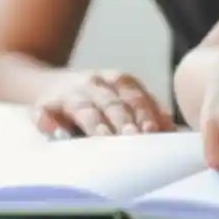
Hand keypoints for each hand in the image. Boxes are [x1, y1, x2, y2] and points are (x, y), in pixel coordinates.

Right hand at [31, 70, 173, 137]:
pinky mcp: (43, 105)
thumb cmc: (95, 98)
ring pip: (83, 109)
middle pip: (112, 103)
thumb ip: (146, 110)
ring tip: (103, 137)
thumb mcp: (121, 96)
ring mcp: (68, 94)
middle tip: (134, 137)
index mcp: (117, 81)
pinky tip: (55, 133)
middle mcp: (94, 84)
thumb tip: (175, 130)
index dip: (144, 112)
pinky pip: (43, 113)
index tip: (154, 131)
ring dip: (95, 124)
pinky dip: (47, 121)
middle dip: (124, 120)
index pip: (135, 96)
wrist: (42, 81)